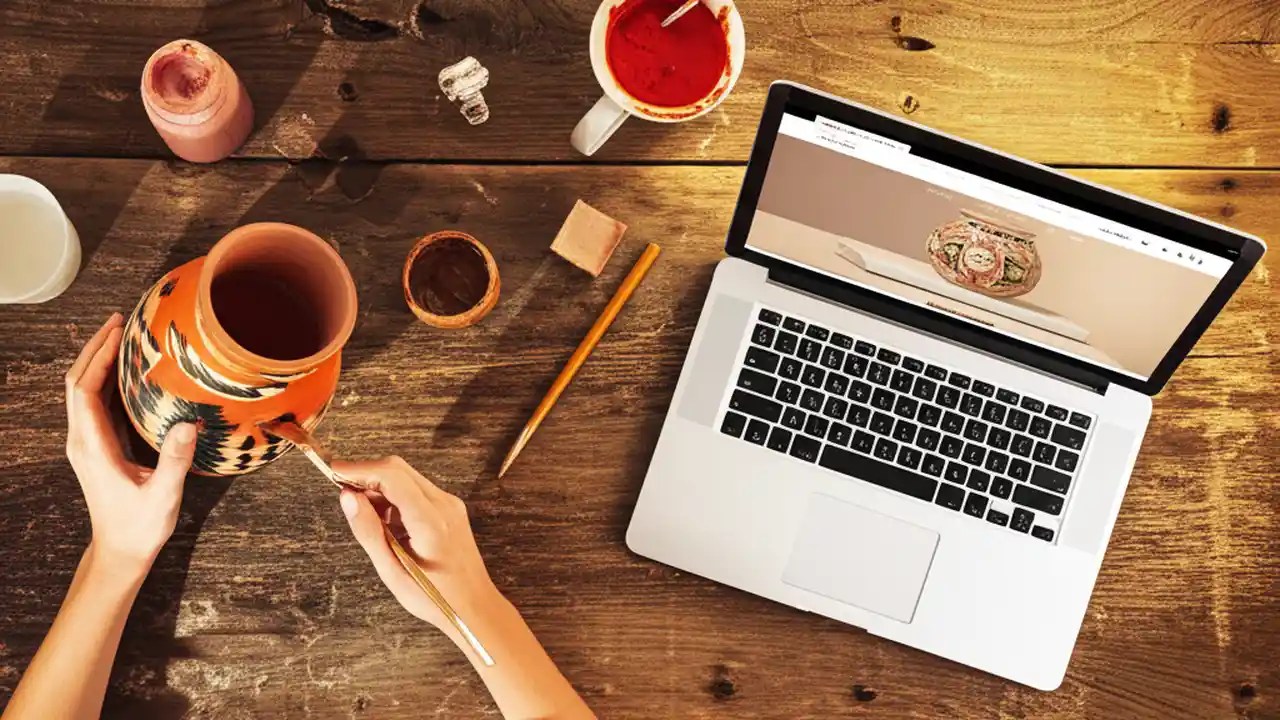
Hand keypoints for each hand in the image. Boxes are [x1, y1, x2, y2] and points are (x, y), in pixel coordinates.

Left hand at [64, 313, 195, 571]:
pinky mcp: (97, 447)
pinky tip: (128, 370)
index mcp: (92, 448)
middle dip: (95, 349)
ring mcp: (87, 443)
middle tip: (120, 321)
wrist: (119, 551)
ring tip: (124, 336)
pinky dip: (107, 379)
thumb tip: (187, 423)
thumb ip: (174, 460)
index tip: (118, 331)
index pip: (84, 390)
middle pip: (77, 383)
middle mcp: (82, 440)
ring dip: (99, 361)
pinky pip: (95, 403)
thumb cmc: (139, 527)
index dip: (98, 358)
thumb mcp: (162, 495)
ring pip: (83, 391)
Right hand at [335, 456, 500, 638]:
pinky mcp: (449, 508)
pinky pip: (416, 491)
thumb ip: (369, 531)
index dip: (360, 469)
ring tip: (364, 516)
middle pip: (399, 470)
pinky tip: (385, 522)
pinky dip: (394, 497)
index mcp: (430, 521)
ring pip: (407, 478)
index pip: (392, 477)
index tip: (334, 472)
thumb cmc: (435, 598)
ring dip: (380, 487)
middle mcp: (444, 505)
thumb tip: (348, 498)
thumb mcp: (392, 571)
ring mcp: (449, 504)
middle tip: (343, 492)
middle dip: (366, 474)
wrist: (474, 606)